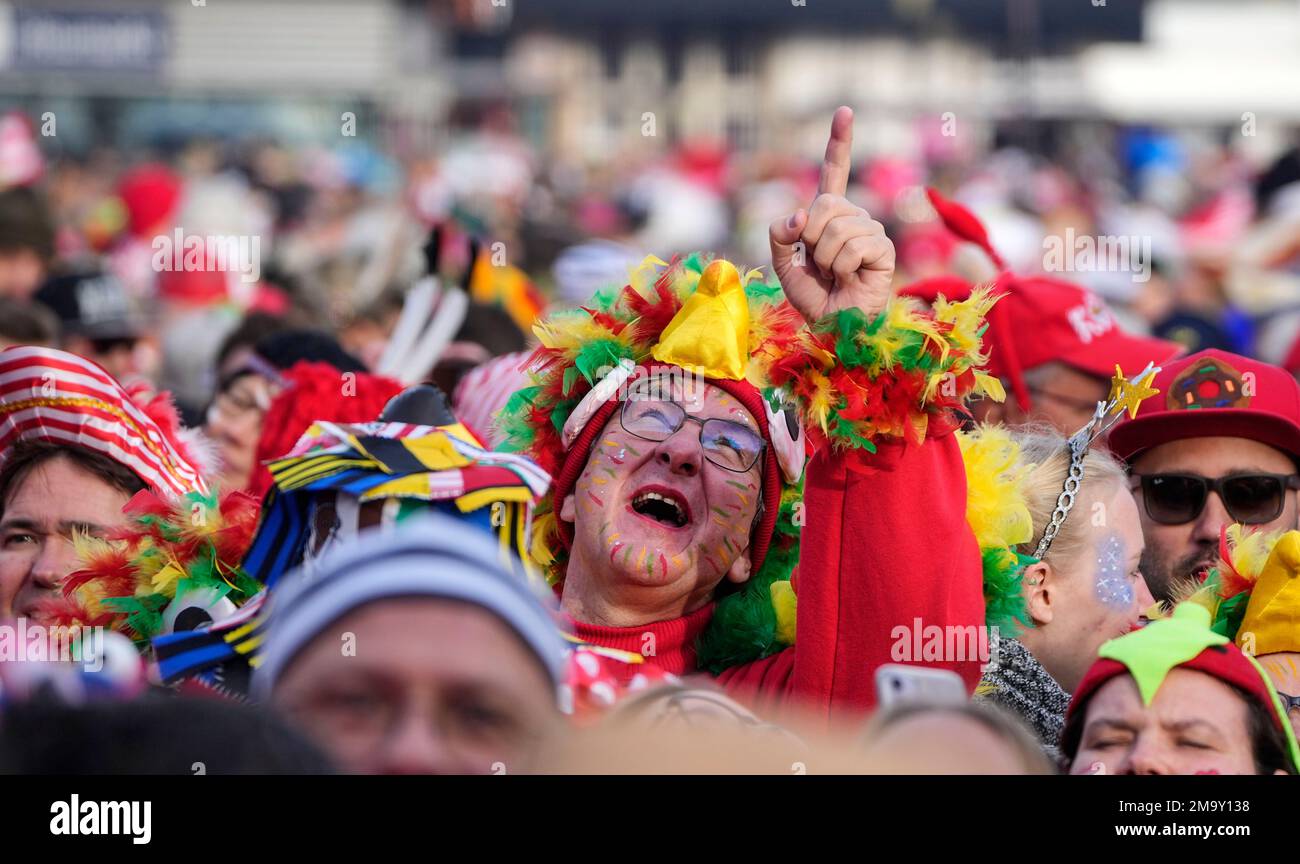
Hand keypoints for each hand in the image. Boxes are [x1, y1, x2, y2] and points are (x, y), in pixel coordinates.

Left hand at [769, 106, 895, 322]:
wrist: (834, 327)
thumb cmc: (812, 297)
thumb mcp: (783, 264)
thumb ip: (780, 236)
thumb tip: (799, 215)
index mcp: (830, 215)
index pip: (834, 172)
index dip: (839, 143)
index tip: (845, 112)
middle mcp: (854, 217)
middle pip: (824, 204)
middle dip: (810, 238)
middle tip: (818, 264)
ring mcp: (871, 231)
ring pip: (836, 228)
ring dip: (824, 259)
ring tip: (834, 274)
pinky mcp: (884, 249)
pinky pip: (852, 246)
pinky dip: (841, 268)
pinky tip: (849, 278)